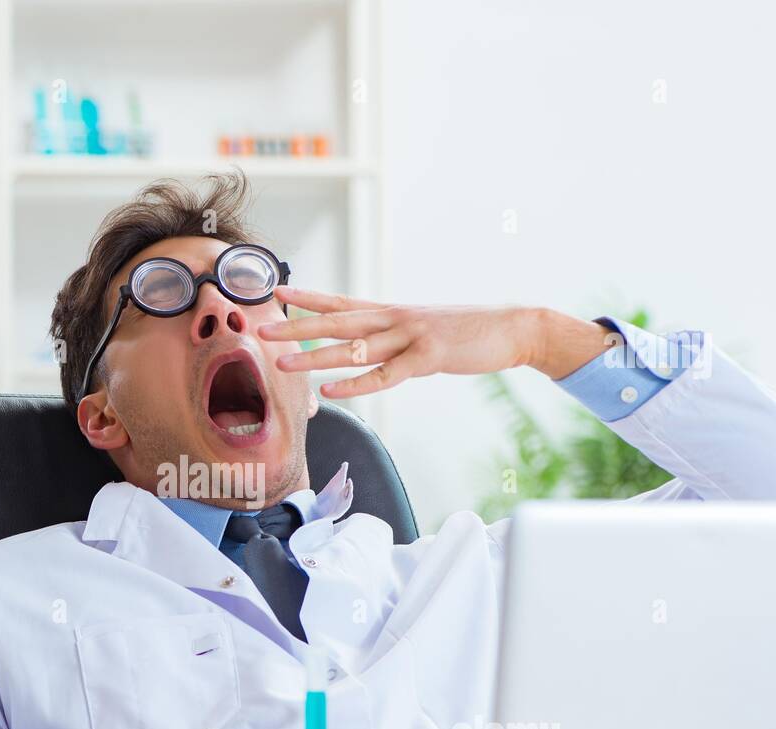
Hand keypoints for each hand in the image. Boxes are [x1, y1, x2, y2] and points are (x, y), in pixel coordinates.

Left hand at [258, 288, 610, 397]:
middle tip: (261, 326)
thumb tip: (374, 348)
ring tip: (283, 362)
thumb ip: (397, 337)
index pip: (342, 302)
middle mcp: (395, 319)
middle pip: (336, 322)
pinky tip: (331, 389)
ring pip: (353, 348)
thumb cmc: (469, 332)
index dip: (309, 298)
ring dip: (314, 355)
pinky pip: (384, 374)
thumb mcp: (425, 329)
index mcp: (393, 312)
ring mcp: (411, 336)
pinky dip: (356, 383)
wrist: (514, 327)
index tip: (278, 291)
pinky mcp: (428, 357)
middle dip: (297, 324)